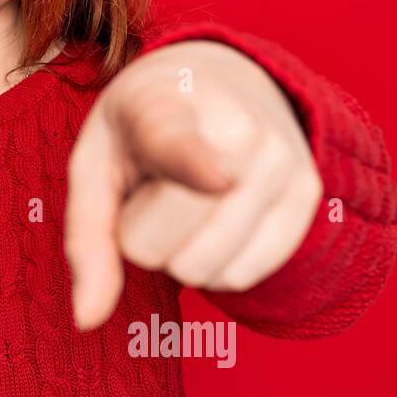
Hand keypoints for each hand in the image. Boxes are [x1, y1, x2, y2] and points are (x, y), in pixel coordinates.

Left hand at [64, 39, 322, 330]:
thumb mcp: (95, 164)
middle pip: (165, 248)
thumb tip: (86, 319)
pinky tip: (216, 215)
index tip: (215, 178)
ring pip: (205, 270)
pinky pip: (243, 276)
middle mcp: (238, 130)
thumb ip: (86, 238)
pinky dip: (216, 263)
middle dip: (143, 235)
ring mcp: (282, 163)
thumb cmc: (140, 129)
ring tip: (185, 196)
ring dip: (179, 253)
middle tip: (154, 186)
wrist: (220, 78)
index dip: (195, 168)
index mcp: (167, 107)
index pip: (182, 149)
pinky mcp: (309, 195)